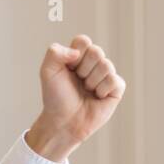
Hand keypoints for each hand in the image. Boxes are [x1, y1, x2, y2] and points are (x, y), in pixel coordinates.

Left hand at [26, 34, 125, 161]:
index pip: (83, 41)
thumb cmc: (55, 98)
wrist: (63, 122)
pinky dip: (103, 90)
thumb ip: (54, 53)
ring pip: (106, 65)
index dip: (75, 55)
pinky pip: (114, 81)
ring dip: (92, 82)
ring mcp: (106, 75)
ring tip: (86, 91)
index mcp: (78, 56)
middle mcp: (93, 63)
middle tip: (77, 82)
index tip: (67, 69)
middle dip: (83, 69)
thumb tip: (76, 51)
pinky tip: (97, 98)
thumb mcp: (47, 73)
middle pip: (96, 51)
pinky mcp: (116, 89)